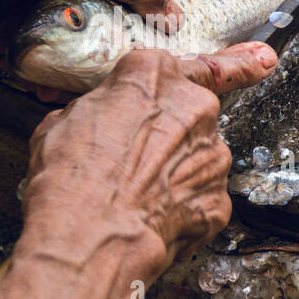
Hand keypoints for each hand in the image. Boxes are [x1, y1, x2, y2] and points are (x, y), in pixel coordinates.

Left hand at [0, 0, 179, 72]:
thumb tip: (171, 12)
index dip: (148, 14)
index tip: (163, 43)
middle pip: (104, 23)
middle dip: (117, 50)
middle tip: (129, 72)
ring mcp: (33, 9)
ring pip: (72, 50)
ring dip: (83, 72)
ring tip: (95, 89)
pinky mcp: (6, 36)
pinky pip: (35, 67)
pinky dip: (46, 83)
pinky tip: (57, 93)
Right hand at [20, 44, 276, 281]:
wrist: (93, 235)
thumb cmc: (71, 179)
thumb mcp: (61, 124)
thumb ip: (97, 110)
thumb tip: (97, 120)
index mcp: (152, 77)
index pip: (175, 66)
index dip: (174, 83)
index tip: (237, 63)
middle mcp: (195, 108)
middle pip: (190, 113)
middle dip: (170, 133)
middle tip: (137, 158)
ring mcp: (214, 154)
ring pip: (200, 156)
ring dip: (177, 171)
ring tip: (138, 194)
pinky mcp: (221, 196)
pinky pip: (204, 197)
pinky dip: (184, 207)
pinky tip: (153, 216)